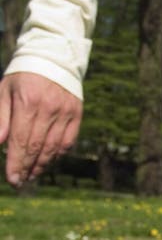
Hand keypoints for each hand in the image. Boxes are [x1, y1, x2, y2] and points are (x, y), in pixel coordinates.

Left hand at [0, 72, 82, 186]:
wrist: (53, 57)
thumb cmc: (23, 76)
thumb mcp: (5, 91)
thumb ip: (1, 117)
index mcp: (28, 102)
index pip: (21, 140)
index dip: (16, 162)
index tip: (12, 179)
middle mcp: (49, 108)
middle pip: (37, 147)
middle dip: (27, 168)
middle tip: (19, 182)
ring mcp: (65, 112)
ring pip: (53, 147)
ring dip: (42, 165)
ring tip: (31, 175)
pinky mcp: (76, 114)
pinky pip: (67, 141)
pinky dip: (57, 154)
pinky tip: (47, 161)